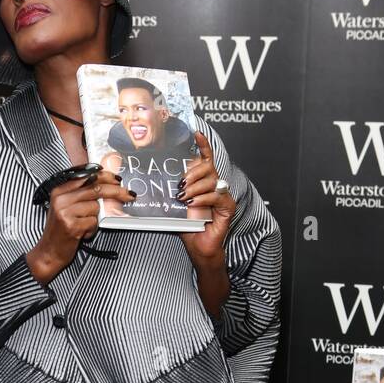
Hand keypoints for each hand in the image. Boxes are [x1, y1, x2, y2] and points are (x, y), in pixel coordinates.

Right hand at [26, 167, 134, 282]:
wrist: (49, 252)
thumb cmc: (60, 231)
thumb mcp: (66, 208)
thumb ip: (82, 195)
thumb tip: (107, 185)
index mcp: (59, 191)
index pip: (87, 177)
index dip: (105, 177)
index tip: (117, 179)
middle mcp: (61, 199)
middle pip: (95, 189)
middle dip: (116, 191)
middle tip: (129, 194)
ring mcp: (65, 212)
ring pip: (96, 207)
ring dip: (95, 218)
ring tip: (84, 225)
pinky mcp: (72, 226)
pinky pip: (94, 222)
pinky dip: (92, 229)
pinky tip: (82, 233)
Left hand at [179, 131, 236, 266]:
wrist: (198, 248)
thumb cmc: (189, 228)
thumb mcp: (175, 207)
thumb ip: (171, 194)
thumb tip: (155, 184)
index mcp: (204, 184)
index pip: (206, 161)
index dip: (203, 146)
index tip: (196, 134)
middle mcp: (215, 187)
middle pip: (208, 168)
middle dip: (192, 173)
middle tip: (180, 186)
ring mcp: (223, 196)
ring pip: (212, 181)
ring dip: (195, 188)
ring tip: (184, 198)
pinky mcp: (228, 207)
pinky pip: (217, 196)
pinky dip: (203, 198)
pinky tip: (193, 204)